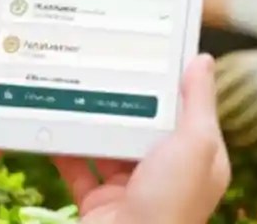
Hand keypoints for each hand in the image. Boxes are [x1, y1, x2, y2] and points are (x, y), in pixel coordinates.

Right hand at [53, 55, 229, 223]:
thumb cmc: (170, 206)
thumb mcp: (196, 145)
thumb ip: (198, 103)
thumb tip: (202, 61)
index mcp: (199, 160)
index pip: (189, 111)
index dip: (175, 82)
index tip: (155, 48)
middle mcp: (167, 174)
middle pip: (146, 125)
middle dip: (128, 97)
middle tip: (108, 59)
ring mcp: (131, 189)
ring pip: (110, 144)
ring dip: (94, 120)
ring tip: (78, 83)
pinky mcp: (99, 202)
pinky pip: (78, 168)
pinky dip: (65, 147)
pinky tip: (54, 121)